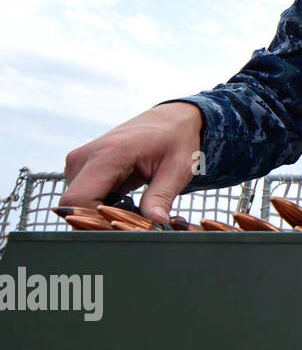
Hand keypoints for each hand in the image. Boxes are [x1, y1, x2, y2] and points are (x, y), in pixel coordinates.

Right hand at [60, 102, 203, 223]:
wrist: (169, 120)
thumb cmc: (175, 140)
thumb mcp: (178, 169)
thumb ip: (162, 197)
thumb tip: (155, 223)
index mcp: (107, 154)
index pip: (77, 200)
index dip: (93, 222)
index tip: (122, 228)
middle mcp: (84, 157)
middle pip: (75, 205)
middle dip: (101, 221)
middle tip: (135, 223)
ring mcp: (79, 162)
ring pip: (78, 203)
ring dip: (102, 214)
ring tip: (135, 209)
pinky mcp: (81, 168)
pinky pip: (83, 196)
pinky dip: (102, 206)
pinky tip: (126, 202)